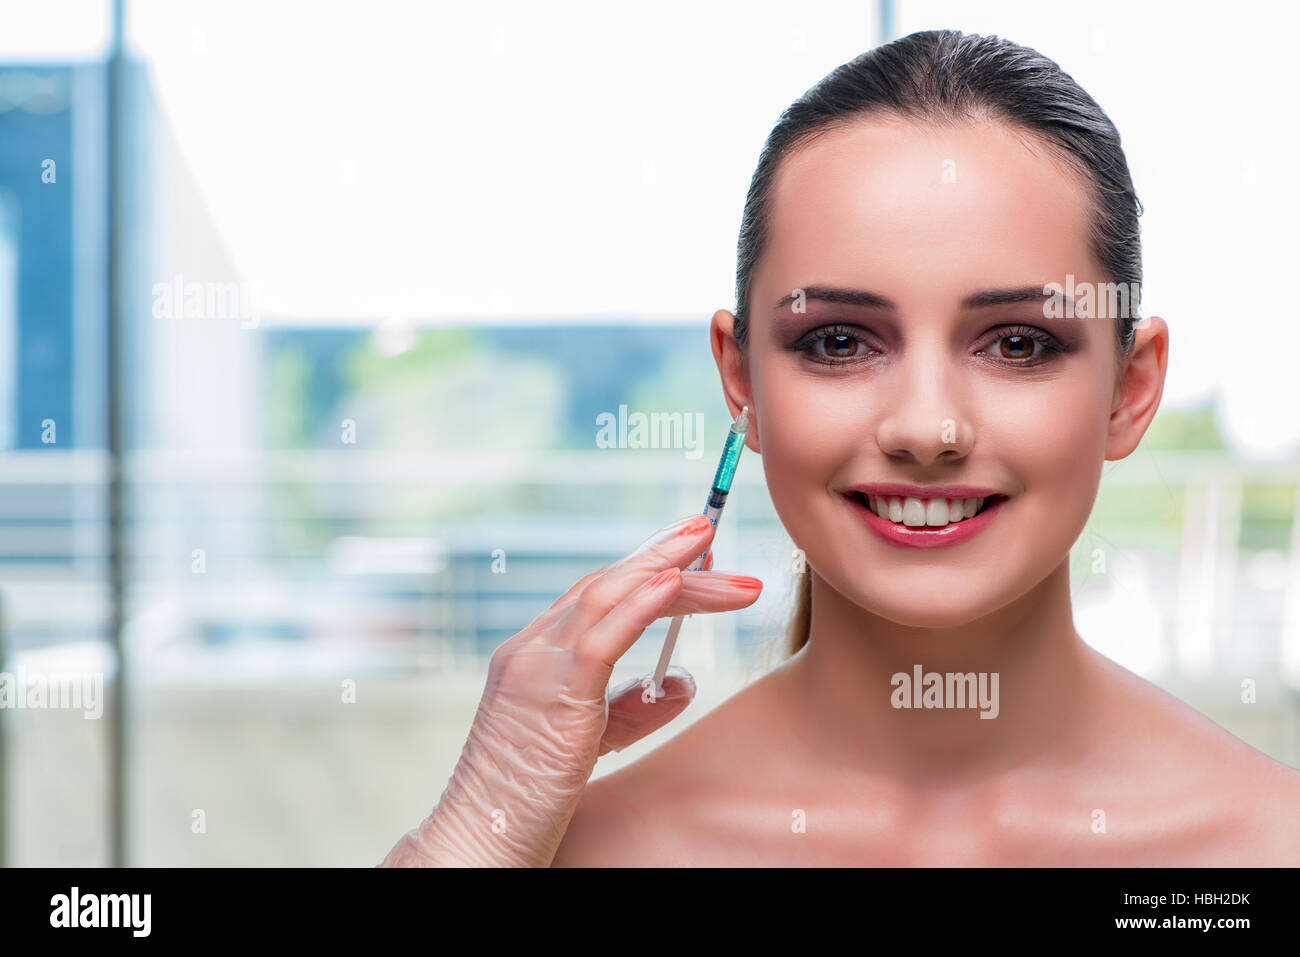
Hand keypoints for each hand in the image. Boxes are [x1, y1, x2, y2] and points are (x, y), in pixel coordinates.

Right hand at [379, 513, 761, 866]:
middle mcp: (532, 648)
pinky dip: (639, 605)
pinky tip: (672, 582)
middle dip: (663, 556)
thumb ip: (635, 707)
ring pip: (606, 596)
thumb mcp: (592, 740)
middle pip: (608, 584)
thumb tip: (686, 680)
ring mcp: (536, 665)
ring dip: (664, 566)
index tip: (692, 553)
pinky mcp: (551, 692)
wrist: (481, 839)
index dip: (646, 568)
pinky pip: (601, 638)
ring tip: (707, 540)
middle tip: (709, 528)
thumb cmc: (530, 797)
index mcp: (536, 653)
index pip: (598, 595)